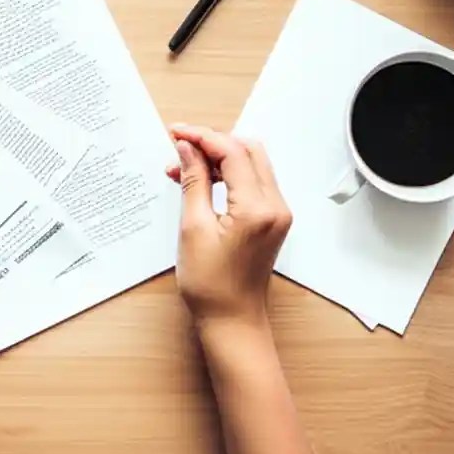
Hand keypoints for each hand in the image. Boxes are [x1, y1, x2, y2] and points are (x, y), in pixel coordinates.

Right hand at [167, 125, 291, 330]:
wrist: (232, 320)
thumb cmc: (211, 285)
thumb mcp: (193, 227)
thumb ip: (193, 181)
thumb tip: (186, 149)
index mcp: (257, 208)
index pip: (232, 152)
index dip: (202, 137)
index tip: (176, 133)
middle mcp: (275, 206)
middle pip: (247, 150)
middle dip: (212, 143)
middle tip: (179, 147)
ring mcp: (278, 212)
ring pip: (251, 163)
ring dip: (218, 158)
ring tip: (183, 169)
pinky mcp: (272, 219)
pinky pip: (252, 182)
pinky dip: (228, 174)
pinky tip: (201, 182)